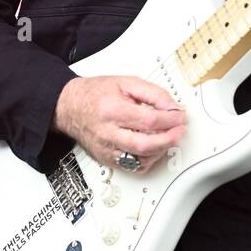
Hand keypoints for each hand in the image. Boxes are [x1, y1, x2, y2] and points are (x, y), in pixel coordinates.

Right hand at [52, 75, 185, 173]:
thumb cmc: (95, 94)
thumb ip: (152, 93)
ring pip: (140, 160)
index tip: (180, 116)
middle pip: (145, 144)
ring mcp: (107, 149)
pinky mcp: (107, 160)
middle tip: (180, 131)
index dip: (170, 119)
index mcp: (112, 110)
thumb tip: (172, 106)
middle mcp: (108, 133)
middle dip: (169, 139)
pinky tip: (154, 148)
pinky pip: (133, 167)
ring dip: (161, 150)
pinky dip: (148, 159)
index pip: (149, 120)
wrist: (70, 107)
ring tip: (168, 138)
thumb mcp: (126, 83)